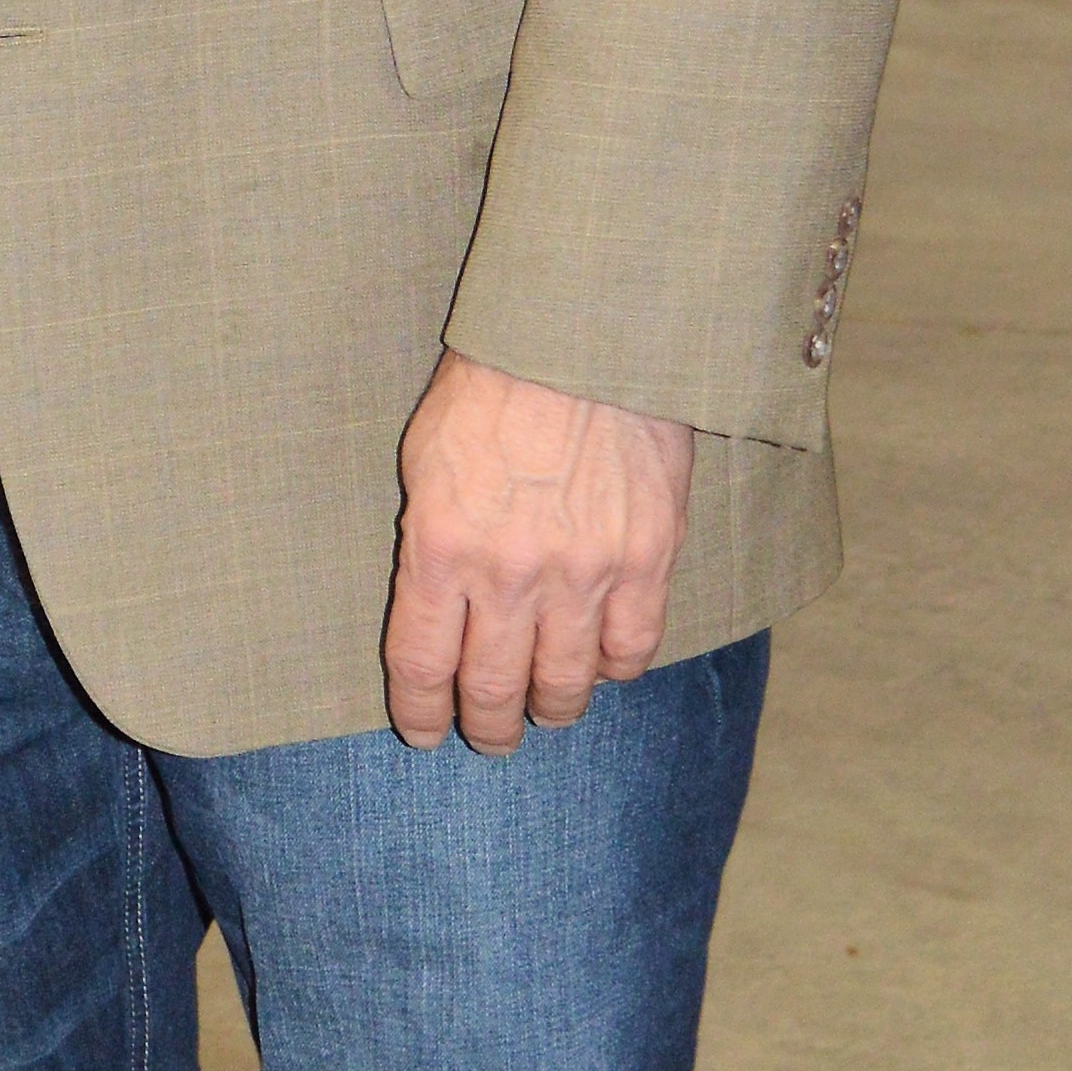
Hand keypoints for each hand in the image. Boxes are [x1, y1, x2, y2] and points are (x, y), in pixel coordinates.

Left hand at [384, 354, 692, 755]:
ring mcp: (584, 572)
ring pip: (565, 684)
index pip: (423, 667)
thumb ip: (430, 538)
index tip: (426, 733)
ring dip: (552, 709)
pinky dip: (616, 669)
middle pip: (494, 691)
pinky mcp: (648, 558)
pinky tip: (604, 663)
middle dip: (488, 727)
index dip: (423, 715)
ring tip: (547, 710)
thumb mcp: (426, 456)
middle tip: (491, 736)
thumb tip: (435, 602)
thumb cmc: (494, 383)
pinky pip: (634, 648)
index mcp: (440, 547)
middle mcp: (510, 574)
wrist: (585, 334)